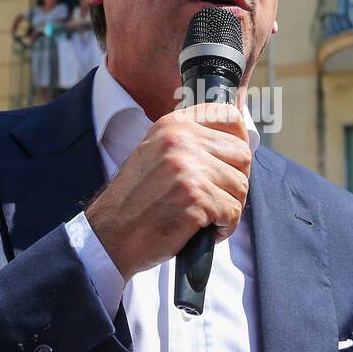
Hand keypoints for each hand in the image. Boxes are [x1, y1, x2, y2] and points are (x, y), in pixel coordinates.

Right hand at [86, 102, 250, 281]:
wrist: (110, 235)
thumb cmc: (136, 202)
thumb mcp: (156, 154)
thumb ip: (189, 143)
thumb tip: (235, 141)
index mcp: (172, 126)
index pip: (229, 117)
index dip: (240, 141)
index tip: (234, 161)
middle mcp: (180, 141)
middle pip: (242, 154)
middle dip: (236, 181)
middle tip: (217, 198)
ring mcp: (187, 169)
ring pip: (241, 185)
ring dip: (230, 207)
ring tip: (207, 217)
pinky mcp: (195, 198)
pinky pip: (233, 212)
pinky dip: (225, 227)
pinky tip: (205, 230)